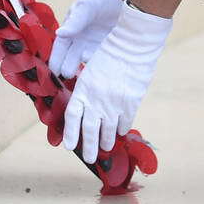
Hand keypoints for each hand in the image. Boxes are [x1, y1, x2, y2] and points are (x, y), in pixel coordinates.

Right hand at [48, 0, 138, 79]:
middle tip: (68, 76)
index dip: (57, 58)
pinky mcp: (113, 47)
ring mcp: (98, 44)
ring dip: (86, 70)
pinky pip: (106, 59)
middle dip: (69, 67)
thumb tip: (60, 34)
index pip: (61, 47)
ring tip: (86, 78)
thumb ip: (76, 20)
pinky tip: (103, 73)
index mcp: (73, 28)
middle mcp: (83, 39)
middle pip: (72, 57)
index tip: (54, 70)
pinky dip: (103, 66)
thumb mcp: (88, 5)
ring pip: (89, 61)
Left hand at [61, 0, 171, 164]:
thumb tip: (86, 108)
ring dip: (106, 141)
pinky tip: (120, 132)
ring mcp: (114, 103)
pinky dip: (121, 128)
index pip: (73, 117)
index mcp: (83, 89)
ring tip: (106, 147)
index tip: (70, 146)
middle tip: (90, 158)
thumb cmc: (110, 53)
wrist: (132, 44)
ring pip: (108, 130)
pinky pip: (124, 122)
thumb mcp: (91, 70)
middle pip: (90, 130)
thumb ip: (87, 90)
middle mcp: (96, 99)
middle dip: (90, 147)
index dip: (71, 134)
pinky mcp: (130, 103)